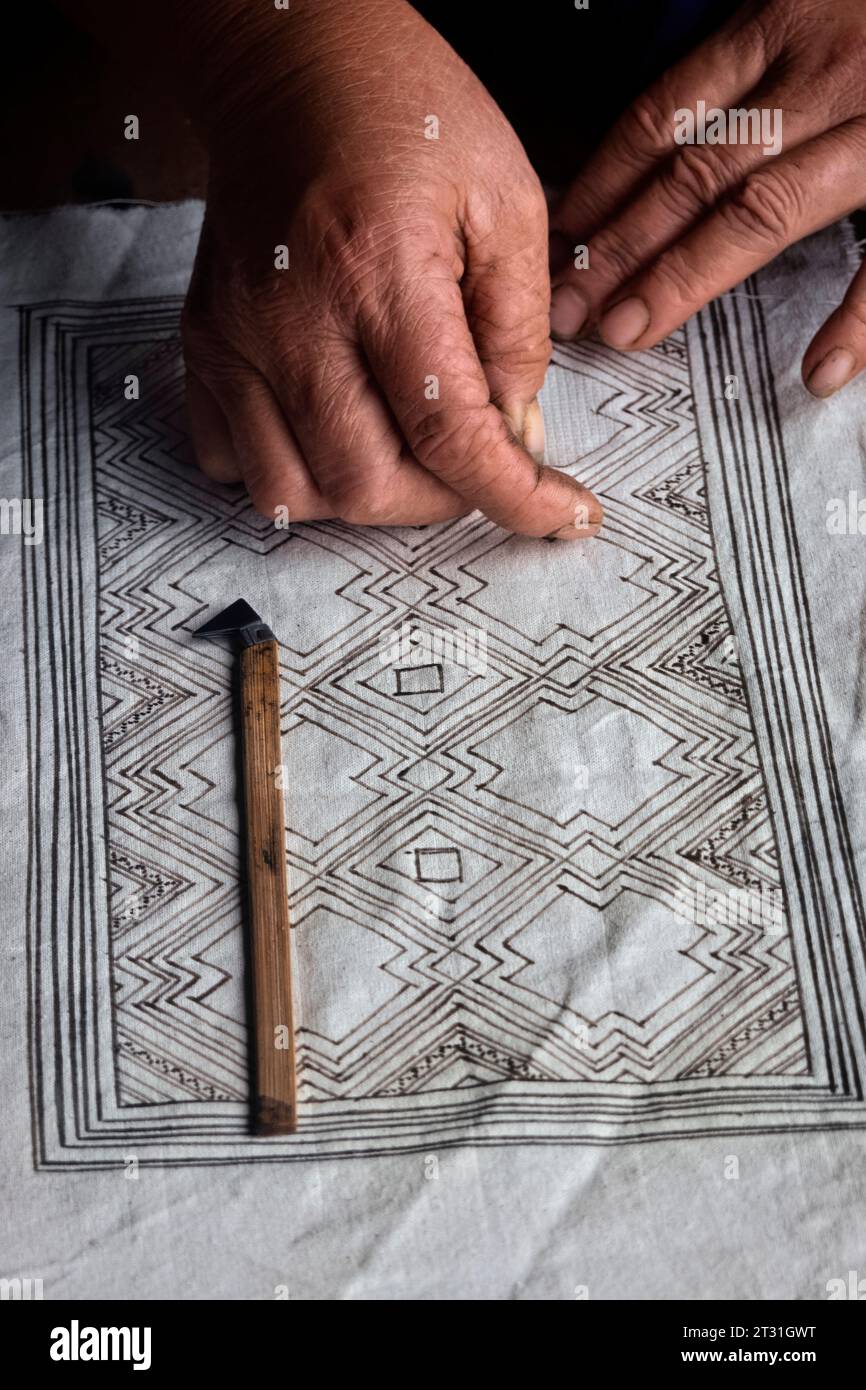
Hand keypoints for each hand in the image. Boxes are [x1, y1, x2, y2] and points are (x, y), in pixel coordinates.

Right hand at [181, 0, 601, 534]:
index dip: (514, 495)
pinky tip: (342, 432)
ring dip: (369, 498)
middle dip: (443, 499)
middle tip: (481, 460)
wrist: (290, 67)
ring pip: (293, 493)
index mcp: (380, 274)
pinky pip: (234, 460)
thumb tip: (513, 427)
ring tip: (414, 453)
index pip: (448, 433)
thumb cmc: (404, 115)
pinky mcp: (205, 345)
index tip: (561, 515)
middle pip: (366, 483)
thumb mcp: (508, 198)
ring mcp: (235, 338)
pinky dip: (295, 474)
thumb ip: (520, 324)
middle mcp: (292, 320)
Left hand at [549, 0, 865, 397]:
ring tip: (633, 329)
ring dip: (689, 277)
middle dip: (620, 246)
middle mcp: (825, 72)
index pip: (664, 115)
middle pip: (696, 170)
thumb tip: (676, 137)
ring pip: (767, 208)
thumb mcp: (813, 6)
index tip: (560, 243)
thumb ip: (755, 59)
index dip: (602, 186)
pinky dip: (862, 315)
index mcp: (784, 21)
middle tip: (568, 306)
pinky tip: (823, 366)